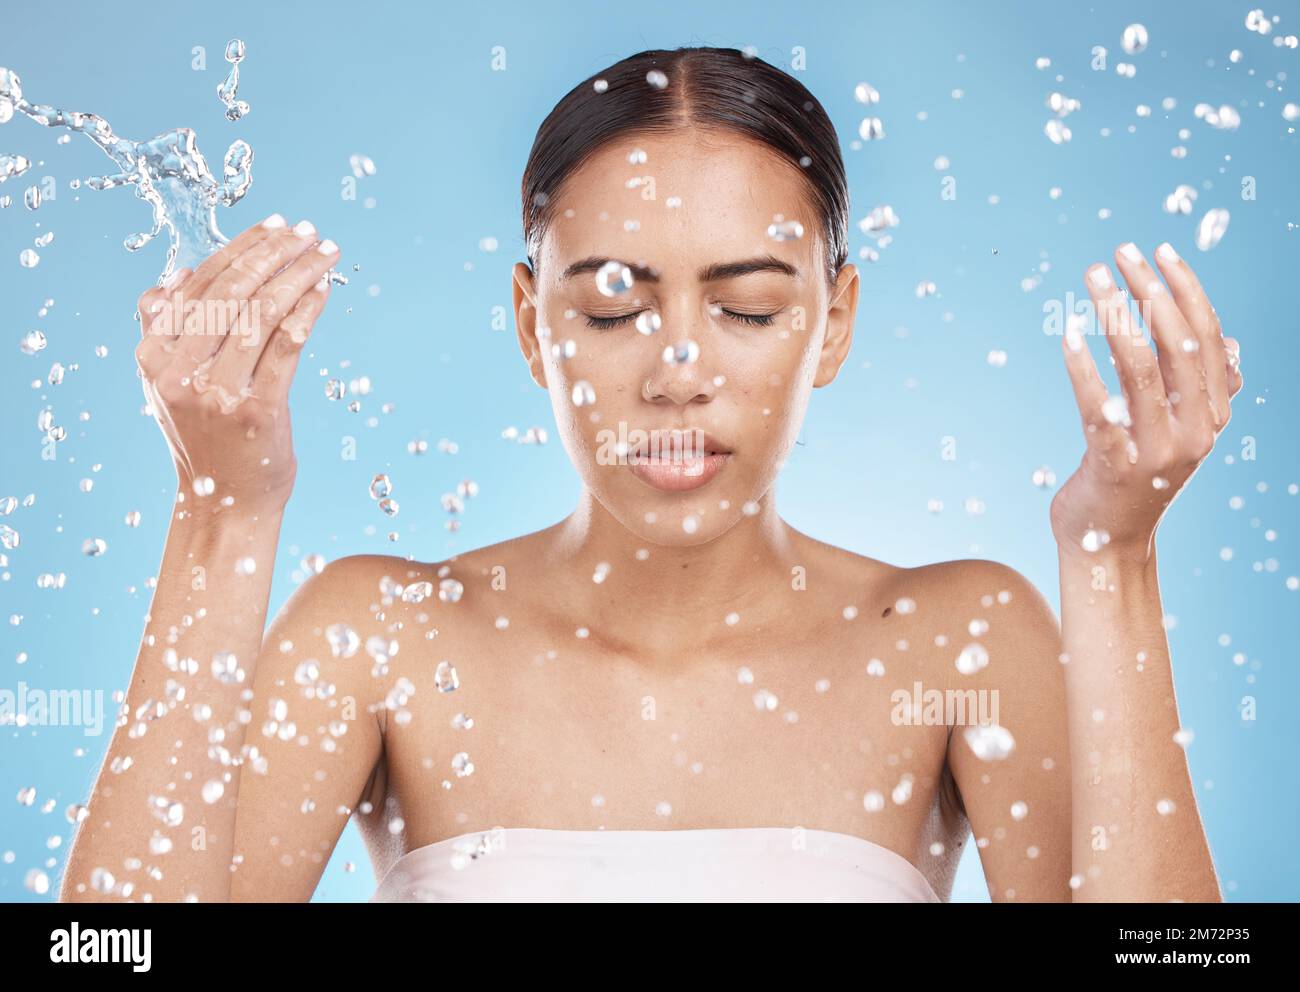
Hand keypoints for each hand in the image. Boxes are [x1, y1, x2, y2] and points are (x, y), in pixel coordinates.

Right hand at [133, 215, 338, 511]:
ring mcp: (216, 394)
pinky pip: (287, 345)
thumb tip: (177, 274)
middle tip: (309, 231)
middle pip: (231, 292)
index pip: (199, 284)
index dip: (241, 248)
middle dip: (274, 253)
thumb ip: (165, 331)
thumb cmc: (205, 436)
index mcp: (152, 357)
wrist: (223, 503)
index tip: (276, 226)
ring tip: (326, 252)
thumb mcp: (167, 384)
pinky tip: (325, 289)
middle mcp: (178, 372)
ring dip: (299, 274)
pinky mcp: (257, 412)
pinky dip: (308, 310)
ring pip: (261, 313)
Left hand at [1050, 241, 1242, 561]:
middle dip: (1149, 291)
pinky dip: (1083, 368)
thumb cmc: (1136, 476)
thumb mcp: (1176, 431)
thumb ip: (1196, 389)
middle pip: (1177, 344)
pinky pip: (1099, 408)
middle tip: (1118, 253)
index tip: (1158, 251)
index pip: (1207, 338)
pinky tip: (1068, 334)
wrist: (1108, 544)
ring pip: (1140, 368)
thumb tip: (1230, 344)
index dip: (1185, 289)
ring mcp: (1157, 452)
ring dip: (1114, 315)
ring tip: (1092, 279)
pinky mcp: (1114, 468)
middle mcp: (1194, 431)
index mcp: (1213, 415)